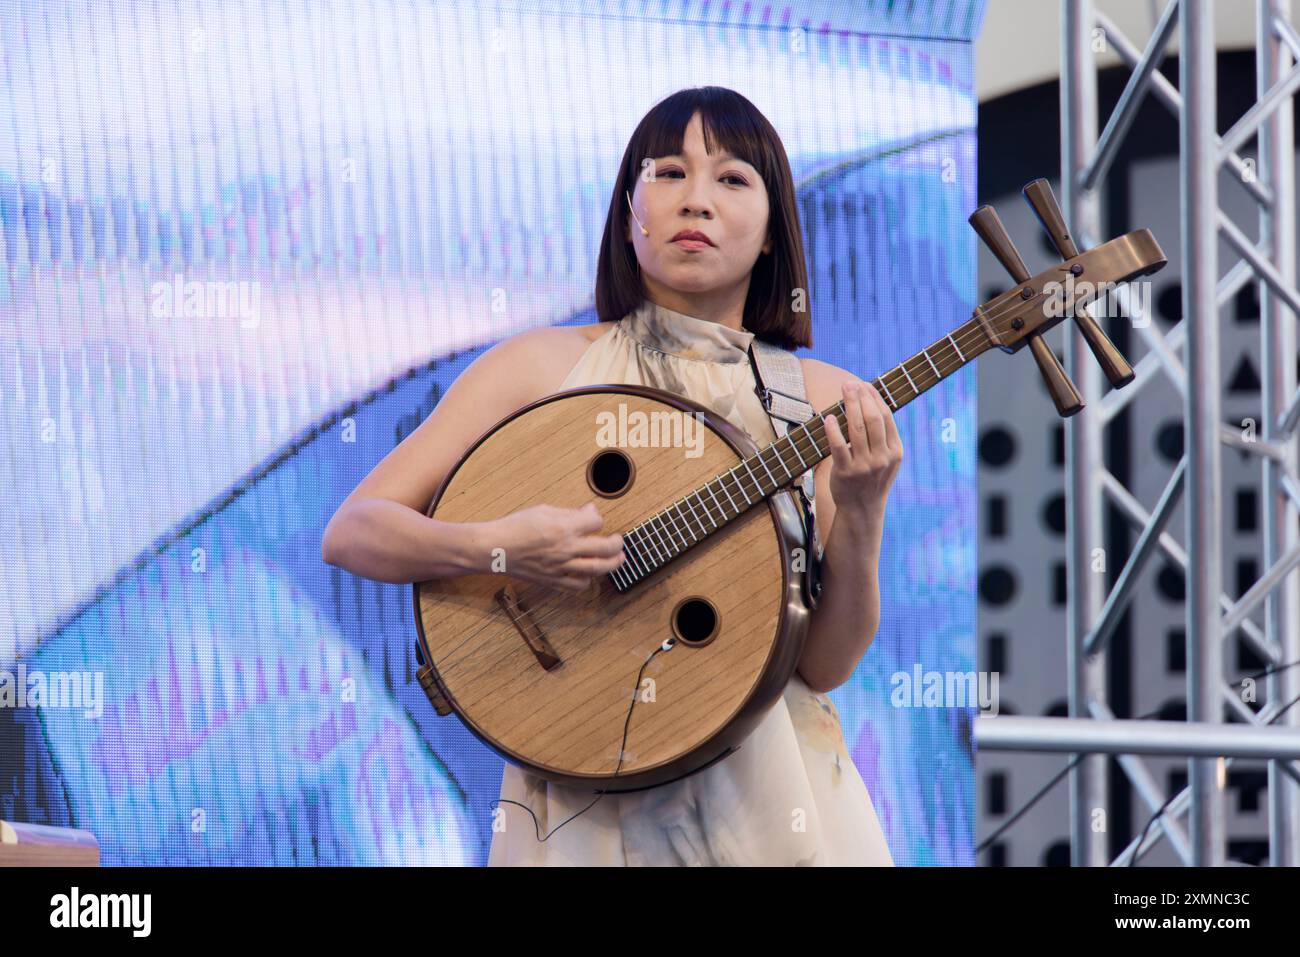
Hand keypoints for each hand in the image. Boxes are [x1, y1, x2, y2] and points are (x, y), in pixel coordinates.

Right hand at [480, 502, 624, 592]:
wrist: (495, 549)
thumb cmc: (516, 526)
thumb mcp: (544, 510)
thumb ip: (570, 513)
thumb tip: (590, 511)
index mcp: (563, 528)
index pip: (596, 522)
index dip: (597, 518)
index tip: (592, 518)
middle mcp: (566, 549)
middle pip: (606, 548)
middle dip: (617, 543)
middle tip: (618, 541)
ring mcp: (561, 567)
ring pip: (598, 569)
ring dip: (613, 563)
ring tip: (617, 559)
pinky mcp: (554, 581)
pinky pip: (579, 586)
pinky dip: (588, 580)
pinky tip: (588, 573)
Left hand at [823, 380, 903, 516]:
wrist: (863, 509)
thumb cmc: (873, 479)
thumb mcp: (888, 460)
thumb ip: (884, 436)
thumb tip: (872, 403)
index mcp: (895, 451)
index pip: (886, 417)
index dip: (875, 398)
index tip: (864, 385)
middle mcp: (882, 457)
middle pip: (872, 419)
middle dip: (861, 397)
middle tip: (850, 383)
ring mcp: (864, 465)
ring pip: (856, 428)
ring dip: (849, 405)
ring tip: (843, 391)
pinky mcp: (846, 472)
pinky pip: (839, 446)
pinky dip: (833, 430)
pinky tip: (829, 417)